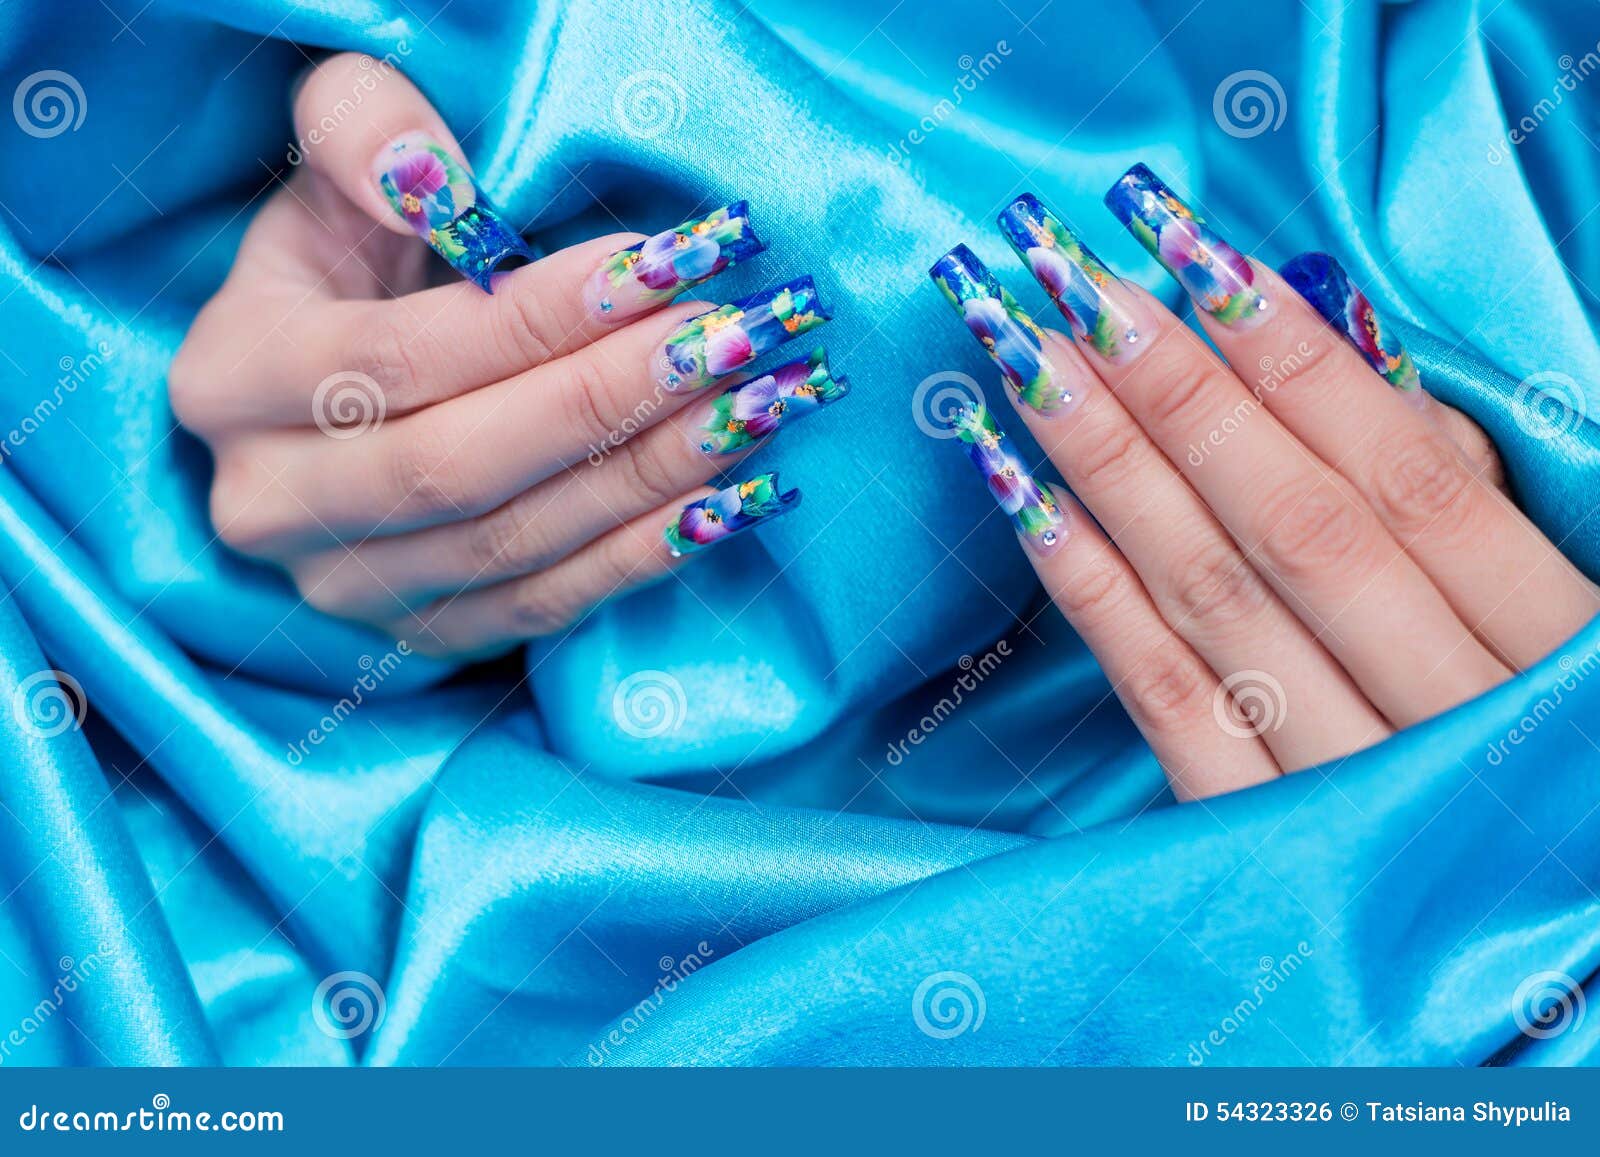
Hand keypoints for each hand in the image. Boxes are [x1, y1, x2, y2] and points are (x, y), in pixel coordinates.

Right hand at [171, 54, 839, 658]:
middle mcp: (271, 504)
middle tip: (731, 340)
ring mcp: (346, 587)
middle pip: (459, 464)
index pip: (396, 359)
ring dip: (650, 474)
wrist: (335, 395)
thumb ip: (362, 136)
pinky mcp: (425, 634)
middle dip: (609, 399)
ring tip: (760, 404)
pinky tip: (734, 499)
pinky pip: (546, 606)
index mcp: (231, 381)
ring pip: (514, 543)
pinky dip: (645, 555)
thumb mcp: (332, 179)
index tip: (660, 268)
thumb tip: (431, 178)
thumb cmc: (348, 268)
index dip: (534, 320)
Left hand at [930, 168, 1599, 800]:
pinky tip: (1028, 505)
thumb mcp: (1582, 628)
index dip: (1291, 360)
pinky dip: (1094, 601)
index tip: (1187, 248)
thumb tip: (1344, 363)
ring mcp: (1351, 795)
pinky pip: (1168, 709)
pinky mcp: (1263, 851)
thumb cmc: (1561, 753)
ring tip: (1022, 363)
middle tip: (1062, 276)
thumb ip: (1475, 505)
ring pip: (1215, 605)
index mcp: (1559, 653)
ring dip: (1108, 471)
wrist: (1564, 984)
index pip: (1406, 480)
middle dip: (1168, 389)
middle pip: (1290, 525)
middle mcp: (1454, 723)